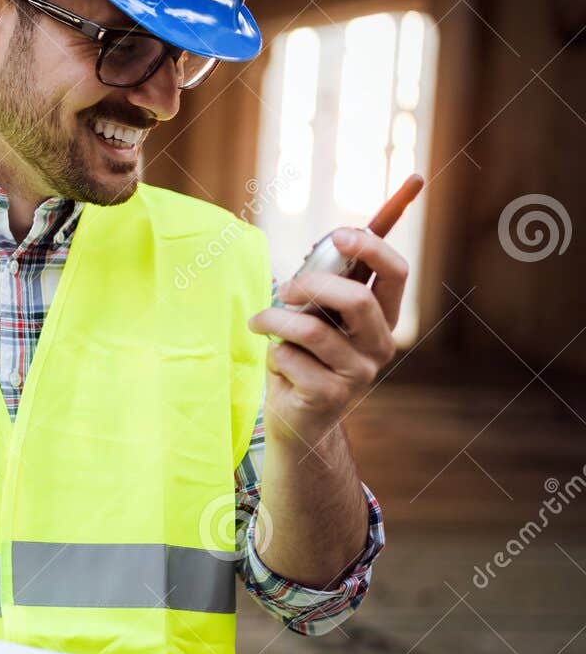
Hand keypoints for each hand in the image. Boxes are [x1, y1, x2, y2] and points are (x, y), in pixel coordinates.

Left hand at [248, 227, 408, 447]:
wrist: (297, 419)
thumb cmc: (304, 358)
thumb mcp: (316, 318)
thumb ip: (322, 290)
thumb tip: (321, 248)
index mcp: (381, 319)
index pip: (396, 274)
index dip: (373, 248)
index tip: (340, 234)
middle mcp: (380, 345)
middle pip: (357, 299)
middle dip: (312, 285)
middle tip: (283, 289)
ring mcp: (359, 372)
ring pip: (313, 329)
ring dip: (275, 319)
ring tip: (258, 321)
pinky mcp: (330, 394)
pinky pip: (290, 356)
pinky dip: (272, 354)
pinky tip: (277, 367)